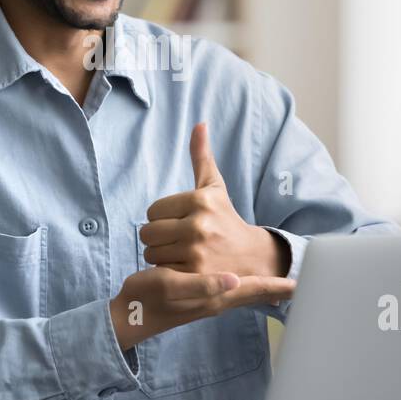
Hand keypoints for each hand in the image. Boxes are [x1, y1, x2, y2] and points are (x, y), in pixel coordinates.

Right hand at [109, 266, 293, 349]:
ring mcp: (209, 297)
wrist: (130, 316)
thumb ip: (203, 285)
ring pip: (243, 292)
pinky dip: (244, 286)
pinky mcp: (198, 292)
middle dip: (275, 287)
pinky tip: (242, 281)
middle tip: (299, 283)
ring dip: (262, 287)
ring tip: (281, 285)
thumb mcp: (171, 286)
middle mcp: (217, 298)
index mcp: (216, 296)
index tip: (302, 284)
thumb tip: (234, 280)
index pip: (255, 291)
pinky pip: (229, 289)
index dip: (277, 288)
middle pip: (254, 292)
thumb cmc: (148, 300)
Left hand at [139, 122, 288, 281]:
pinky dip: (167, 272)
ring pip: (151, 253)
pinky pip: (160, 271)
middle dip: (158, 239)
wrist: (252, 258)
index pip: (152, 211)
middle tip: (178, 241)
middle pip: (148, 233)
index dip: (162, 219)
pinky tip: (184, 268)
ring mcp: (197, 252)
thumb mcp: (215, 187)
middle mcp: (198, 225)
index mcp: (200, 201)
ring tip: (182, 255)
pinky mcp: (195, 276)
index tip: (180, 223)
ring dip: (161, 256)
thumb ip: (202, 157)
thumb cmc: (226, 219)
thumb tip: (200, 124)